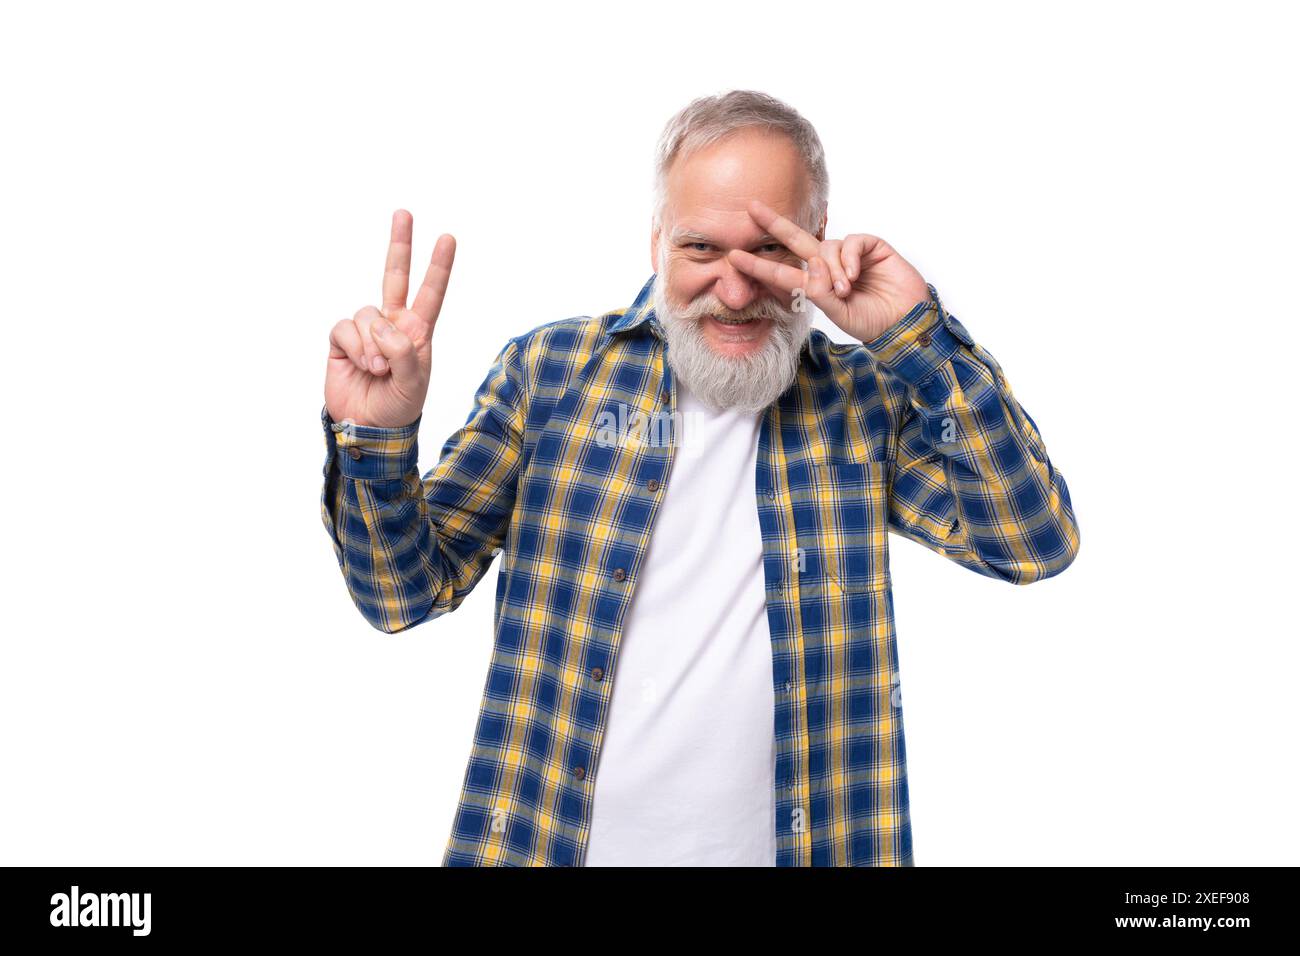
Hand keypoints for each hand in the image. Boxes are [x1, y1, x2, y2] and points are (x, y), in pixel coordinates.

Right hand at [325, 210, 455, 427]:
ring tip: (379, 370)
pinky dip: (355, 346)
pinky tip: (362, 365)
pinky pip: (345, 328)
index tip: (448, 238)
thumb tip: (384, 329)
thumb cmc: (398, 408)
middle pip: (395, 276)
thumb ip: (405, 354)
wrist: (368, 429)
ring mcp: (366, 331)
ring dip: (373, 344)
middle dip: (399, 244)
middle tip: (404, 213)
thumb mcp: (414, 384)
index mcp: (418, 332)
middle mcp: (392, 324)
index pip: (430, 293)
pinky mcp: (341, 340)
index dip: (438, 267)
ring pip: (366, 313)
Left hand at [726, 199, 929, 342]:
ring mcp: (849, 255)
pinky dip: (849, 258)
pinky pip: (851, 242)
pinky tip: (855, 275)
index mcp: (816, 286)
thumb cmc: (872, 321)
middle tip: (751, 207)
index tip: (733, 257)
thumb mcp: (839, 314)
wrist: (905, 322)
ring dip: (833, 269)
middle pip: (796, 240)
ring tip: (846, 289)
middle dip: (774, 224)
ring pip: (827, 248)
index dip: (759, 265)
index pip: (782, 272)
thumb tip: (812, 265)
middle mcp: (829, 267)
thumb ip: (821, 293)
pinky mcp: (870, 246)